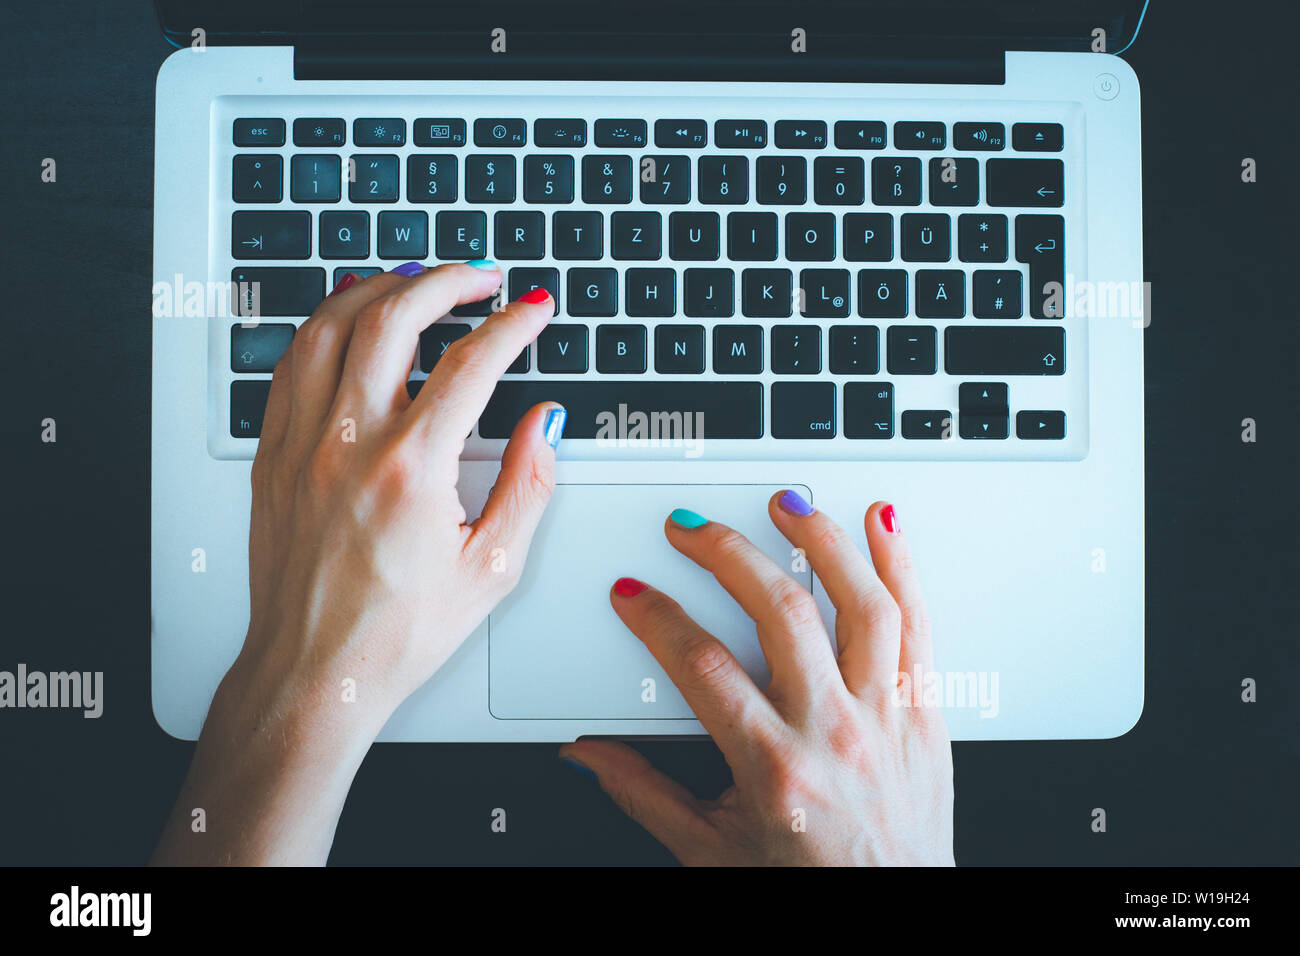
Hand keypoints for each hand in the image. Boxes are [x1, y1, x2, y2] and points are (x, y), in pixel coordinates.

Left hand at [239, 264, 560, 728]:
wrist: (316, 671)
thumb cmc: (397, 633)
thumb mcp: (493, 569)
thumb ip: (528, 486)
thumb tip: (543, 424)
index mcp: (412, 470)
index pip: (472, 363)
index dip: (513, 324)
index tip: (534, 309)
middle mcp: (350, 443)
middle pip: (394, 316)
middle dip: (447, 281)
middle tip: (481, 277)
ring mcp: (303, 444)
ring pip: (331, 325)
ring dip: (379, 287)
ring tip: (416, 279)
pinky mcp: (273, 456)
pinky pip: (291, 364)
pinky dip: (324, 325)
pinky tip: (348, 319)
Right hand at [560, 493, 953, 865]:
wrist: (895, 920)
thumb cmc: (805, 888)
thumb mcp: (708, 850)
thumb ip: (643, 793)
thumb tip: (587, 754)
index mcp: (774, 768)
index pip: (702, 666)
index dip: (657, 618)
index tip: (633, 593)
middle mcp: (834, 732)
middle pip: (780, 612)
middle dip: (726, 553)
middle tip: (690, 527)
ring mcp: (886, 716)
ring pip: (860, 603)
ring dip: (821, 541)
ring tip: (785, 502)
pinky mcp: (925, 712)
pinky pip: (918, 626)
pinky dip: (901, 568)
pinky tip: (883, 525)